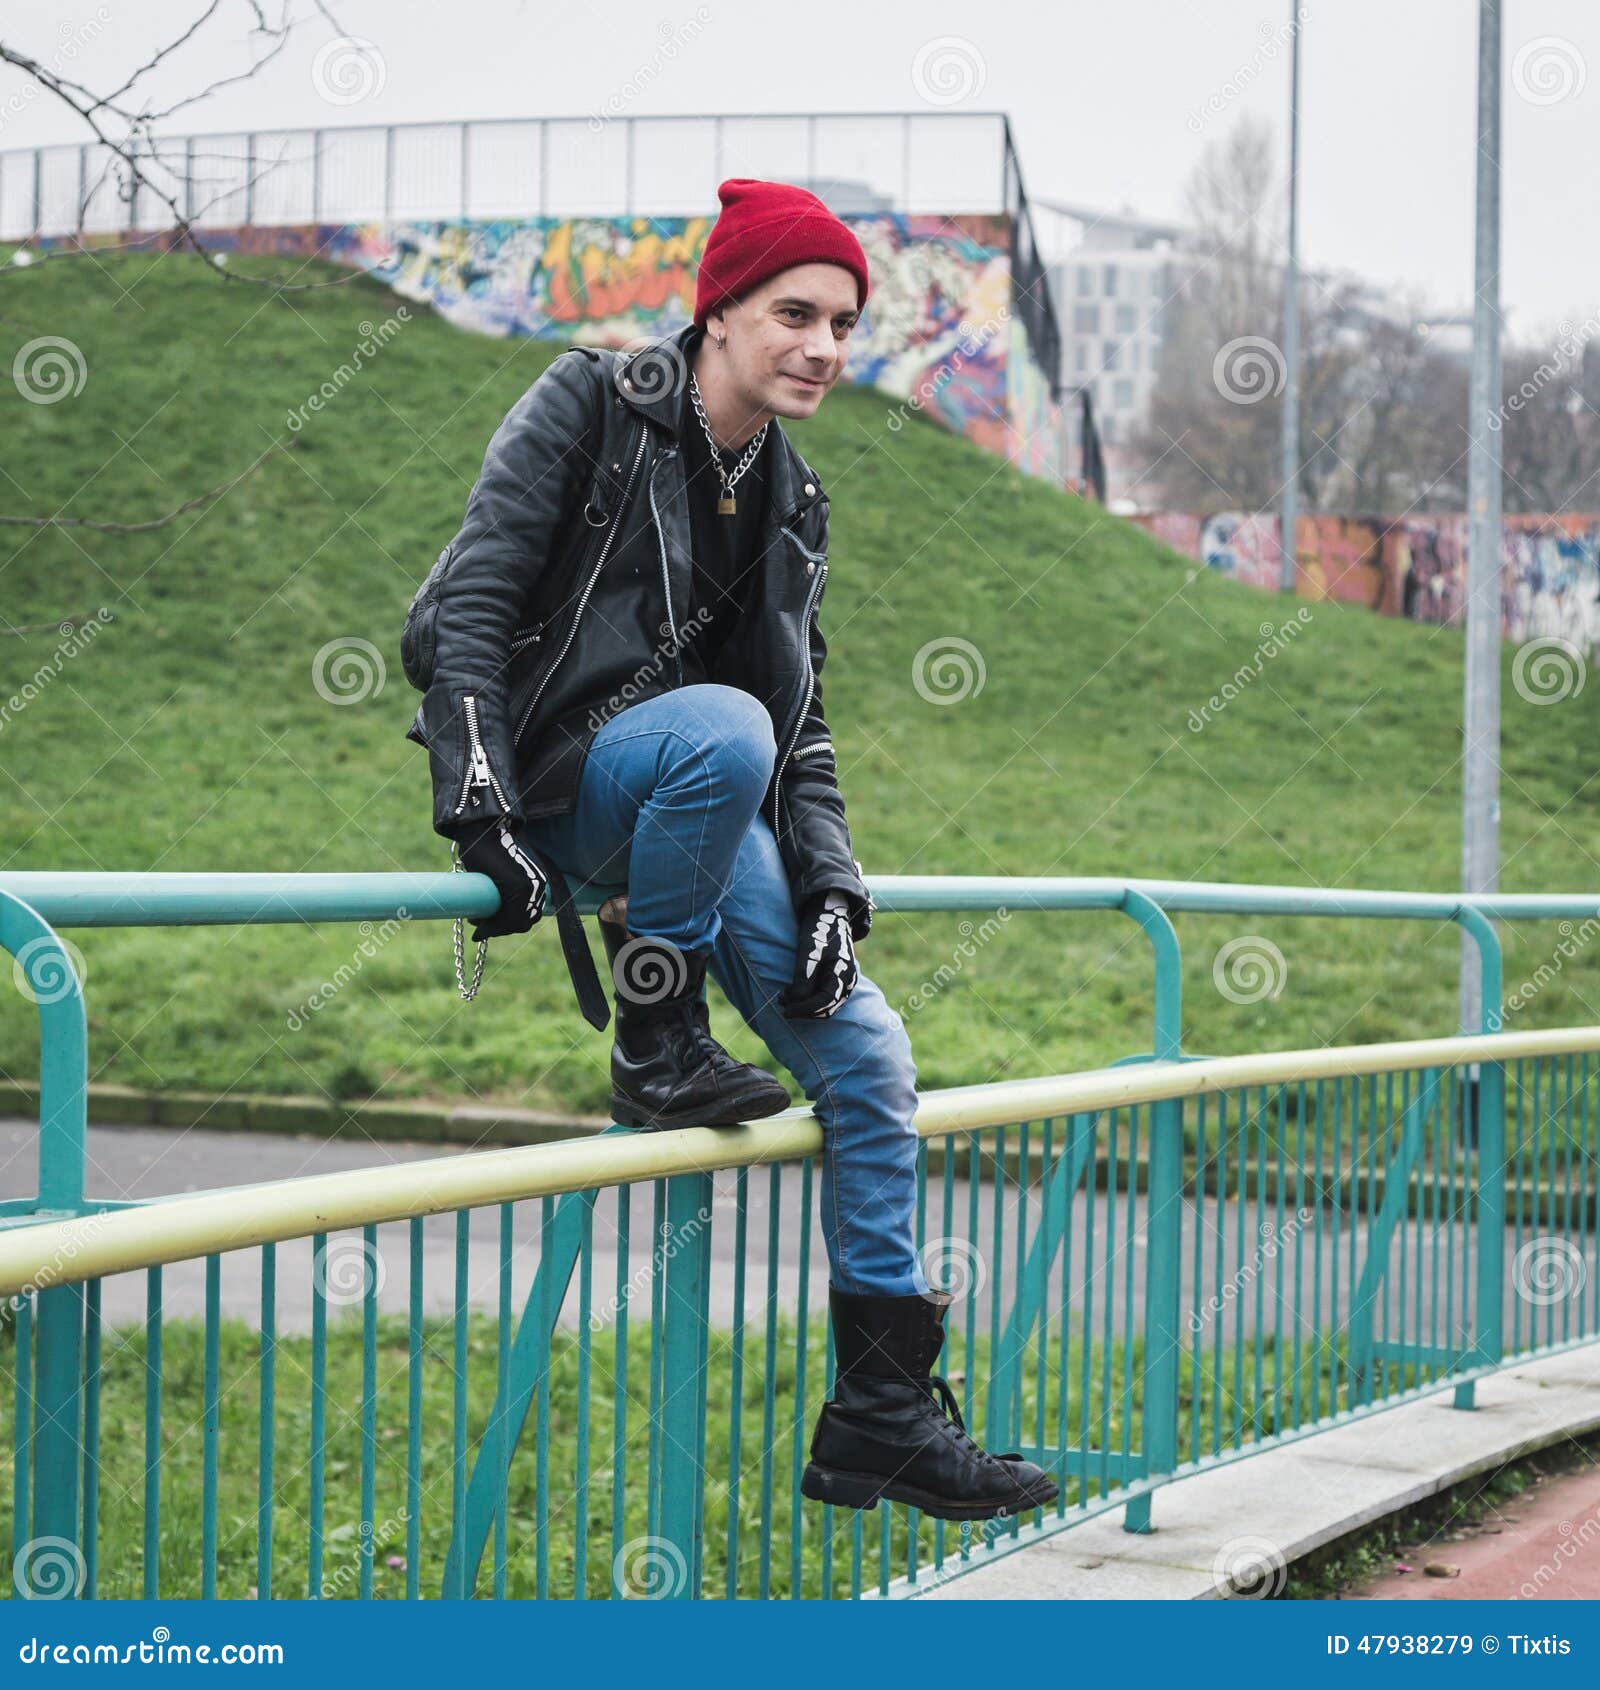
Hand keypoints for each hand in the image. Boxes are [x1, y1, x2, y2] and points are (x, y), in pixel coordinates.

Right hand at [450, 817, 548, 941]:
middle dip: (501, 929)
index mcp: (537, 883)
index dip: (509, 926)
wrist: (483, 830)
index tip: (490, 927)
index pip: (529, 917)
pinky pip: (508, 918)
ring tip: (477, 923)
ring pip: (515, 923)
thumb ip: (508, 889)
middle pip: (523, 923)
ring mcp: (530, 886)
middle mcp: (538, 886)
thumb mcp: (504, 874)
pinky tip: (479, 925)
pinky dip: (492, 927)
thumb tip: (498, 912)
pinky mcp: (518, 886)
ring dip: (495, 929)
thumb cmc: (488, 851)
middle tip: (482, 927)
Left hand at [781, 889, 859, 1018]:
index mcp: (844, 973)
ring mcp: (842, 981)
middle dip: (804, 1009)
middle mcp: (846, 981)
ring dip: (805, 1005)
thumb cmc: (820, 929)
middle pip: (826, 1008)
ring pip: (824, 1005)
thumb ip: (804, 978)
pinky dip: (808, 998)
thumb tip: (796, 1001)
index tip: (787, 1010)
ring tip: (784, 997)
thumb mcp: (809, 951)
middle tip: (782, 1003)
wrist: (828, 914)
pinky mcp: (834, 979)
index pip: (825, 1002)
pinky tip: (792, 991)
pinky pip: (822, 997)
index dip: (805, 1009)